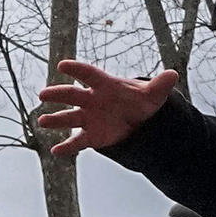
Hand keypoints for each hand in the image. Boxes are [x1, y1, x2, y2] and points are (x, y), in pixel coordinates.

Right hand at [31, 59, 181, 155]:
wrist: (137, 120)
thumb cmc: (140, 102)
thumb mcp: (152, 95)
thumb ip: (159, 86)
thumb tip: (173, 75)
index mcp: (104, 85)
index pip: (89, 74)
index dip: (76, 69)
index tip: (63, 65)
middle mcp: (91, 100)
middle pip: (72, 95)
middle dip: (57, 94)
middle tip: (43, 94)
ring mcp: (89, 117)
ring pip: (69, 118)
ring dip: (55, 120)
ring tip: (42, 122)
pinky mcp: (91, 135)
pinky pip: (77, 141)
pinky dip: (66, 147)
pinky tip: (55, 151)